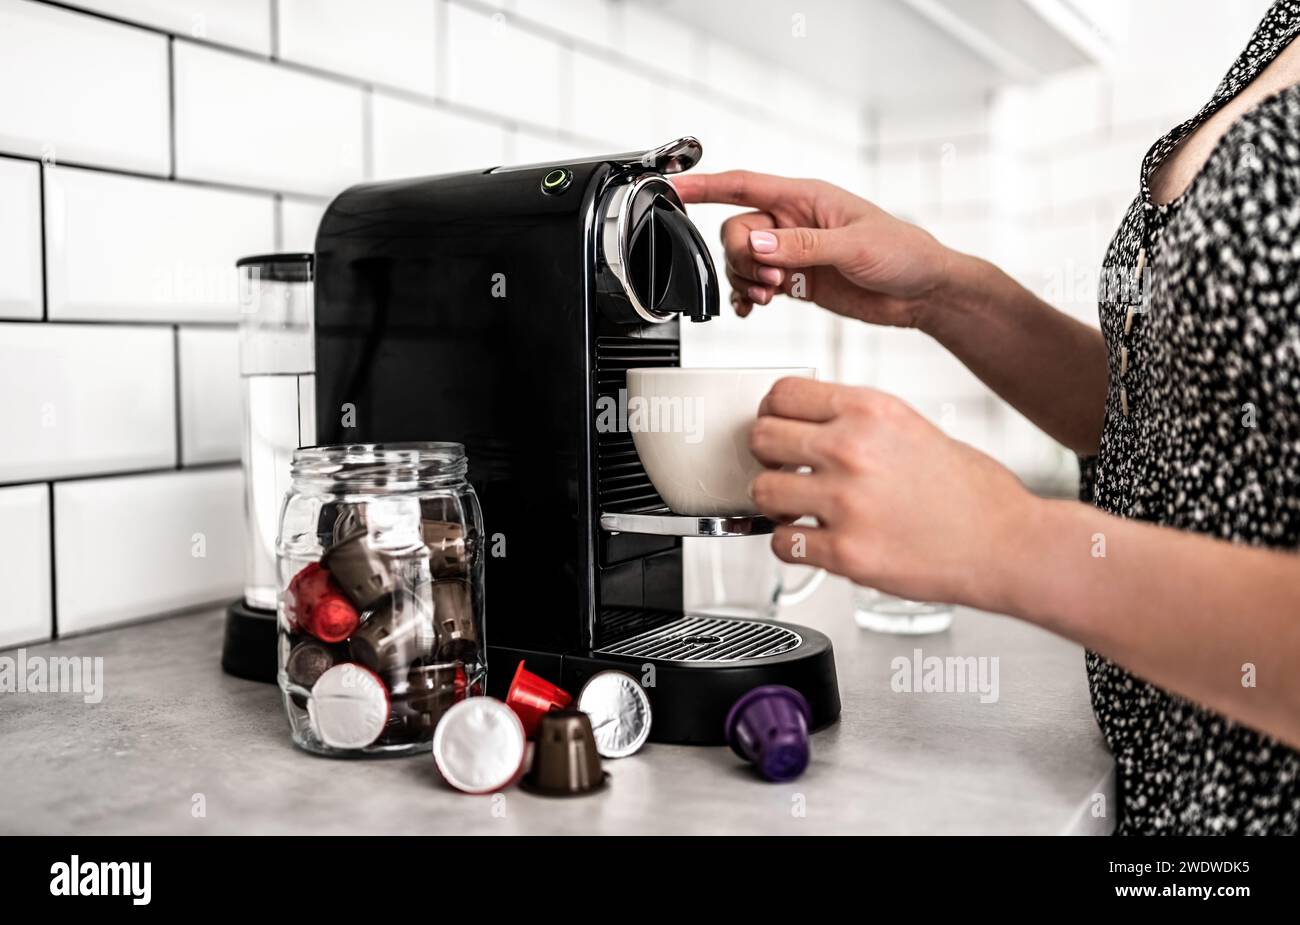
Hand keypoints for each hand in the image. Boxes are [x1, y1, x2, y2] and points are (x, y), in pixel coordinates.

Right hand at [672, 169, 951, 324]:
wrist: (922, 291)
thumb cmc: (903, 253)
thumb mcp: (853, 247)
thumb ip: (802, 246)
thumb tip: (758, 243)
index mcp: (804, 198)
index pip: (742, 185)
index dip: (705, 186)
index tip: (673, 190)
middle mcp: (792, 221)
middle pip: (735, 232)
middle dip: (742, 259)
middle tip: (770, 280)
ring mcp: (792, 251)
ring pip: (742, 261)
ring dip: (746, 281)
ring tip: (771, 296)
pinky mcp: (795, 279)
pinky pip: (755, 284)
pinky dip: (748, 298)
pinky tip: (754, 308)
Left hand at [748, 377, 1034, 609]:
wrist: (1007, 544)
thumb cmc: (971, 491)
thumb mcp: (912, 427)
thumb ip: (857, 423)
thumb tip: (808, 424)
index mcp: (870, 410)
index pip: (782, 393)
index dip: (772, 412)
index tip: (777, 427)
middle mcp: (852, 449)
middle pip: (760, 438)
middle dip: (768, 456)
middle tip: (784, 469)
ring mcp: (846, 502)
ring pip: (762, 491)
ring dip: (775, 503)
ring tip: (799, 508)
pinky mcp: (845, 552)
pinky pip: (782, 543)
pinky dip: (791, 545)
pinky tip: (813, 540)